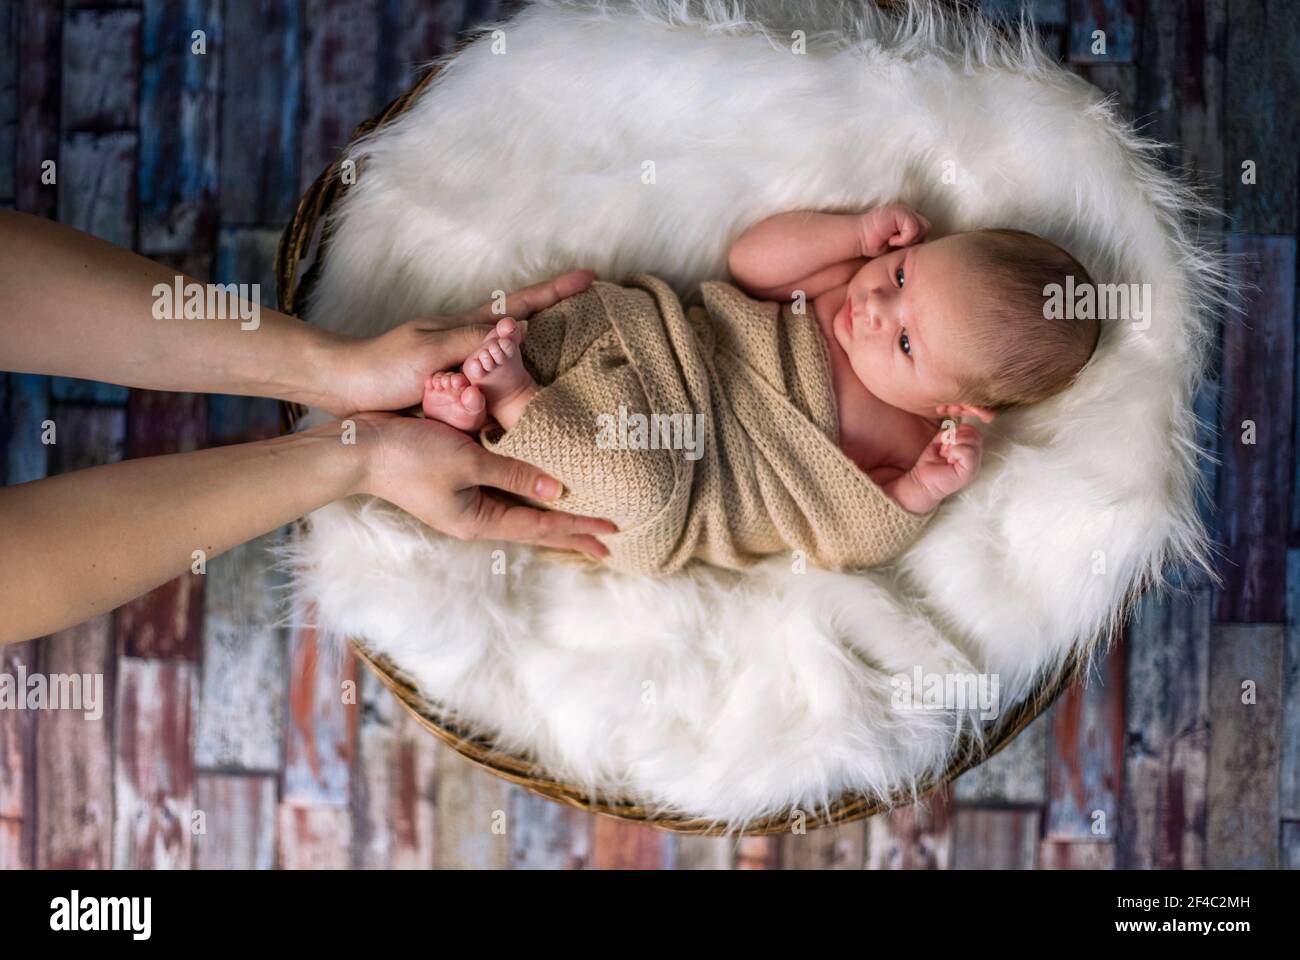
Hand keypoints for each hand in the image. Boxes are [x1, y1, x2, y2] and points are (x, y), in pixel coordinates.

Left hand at [323, 269, 595, 416]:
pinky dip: (515, 380)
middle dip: (556, 312)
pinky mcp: (452, 387)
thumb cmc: (382, 367)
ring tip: (574, 348)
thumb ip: (472, 342)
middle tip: (593, 306)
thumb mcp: (430, 352)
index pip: (520, 304)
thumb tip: (518, 328)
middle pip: (522, 322)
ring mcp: (460, 362)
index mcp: (465, 327)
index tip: (590, 278)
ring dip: (540, 349)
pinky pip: (494, 381)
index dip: (555, 293)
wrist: (342, 387)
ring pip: (510, 353)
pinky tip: (527, 388)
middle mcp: (468, 341)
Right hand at [347, 412, 616, 557]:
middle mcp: (476, 518)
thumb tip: (559, 488)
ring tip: (583, 520)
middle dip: (572, 534)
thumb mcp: (469, 461)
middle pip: (535, 527)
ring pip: (522, 510)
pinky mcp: (457, 483)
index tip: (612, 532)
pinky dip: (530, 492)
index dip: (578, 528)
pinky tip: (541, 489)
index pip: (542, 527)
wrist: (360, 450)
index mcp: (480, 520)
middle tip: (608, 542)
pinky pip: (504, 491)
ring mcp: (466, 503)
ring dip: (553, 514)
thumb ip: (515, 473)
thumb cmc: (410, 455)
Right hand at [859, 203, 930, 257]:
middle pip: (927, 230)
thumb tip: (927, 254)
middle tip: (896, 245)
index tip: (898, 249)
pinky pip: (914, 229)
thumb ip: (913, 245)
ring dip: (908, 240)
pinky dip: (903, 239)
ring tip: (892, 242)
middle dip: (914, 242)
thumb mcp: (900, 248)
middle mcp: (910, 213)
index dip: (915, 244)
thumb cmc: (876, 246)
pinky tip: (890, 239)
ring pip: (923, 229)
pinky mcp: (901, 211)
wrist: (860, 240)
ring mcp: (906, 211)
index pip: (926, 233)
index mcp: (911, 221)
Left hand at [908, 420, 981, 502]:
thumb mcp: (940, 442)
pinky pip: (968, 451)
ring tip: (948, 456)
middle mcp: (976, 457)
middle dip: (955, 437)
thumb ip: (950, 433)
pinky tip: (950, 460)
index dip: (958, 431)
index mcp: (970, 449)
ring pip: (972, 440)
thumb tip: (956, 427)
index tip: (946, 444)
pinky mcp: (970, 472)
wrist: (922, 482)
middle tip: (946, 450)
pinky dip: (956, 451)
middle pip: (974, 433)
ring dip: (954, 445)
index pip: (973, 430)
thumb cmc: (931, 463)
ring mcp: (975, 465)